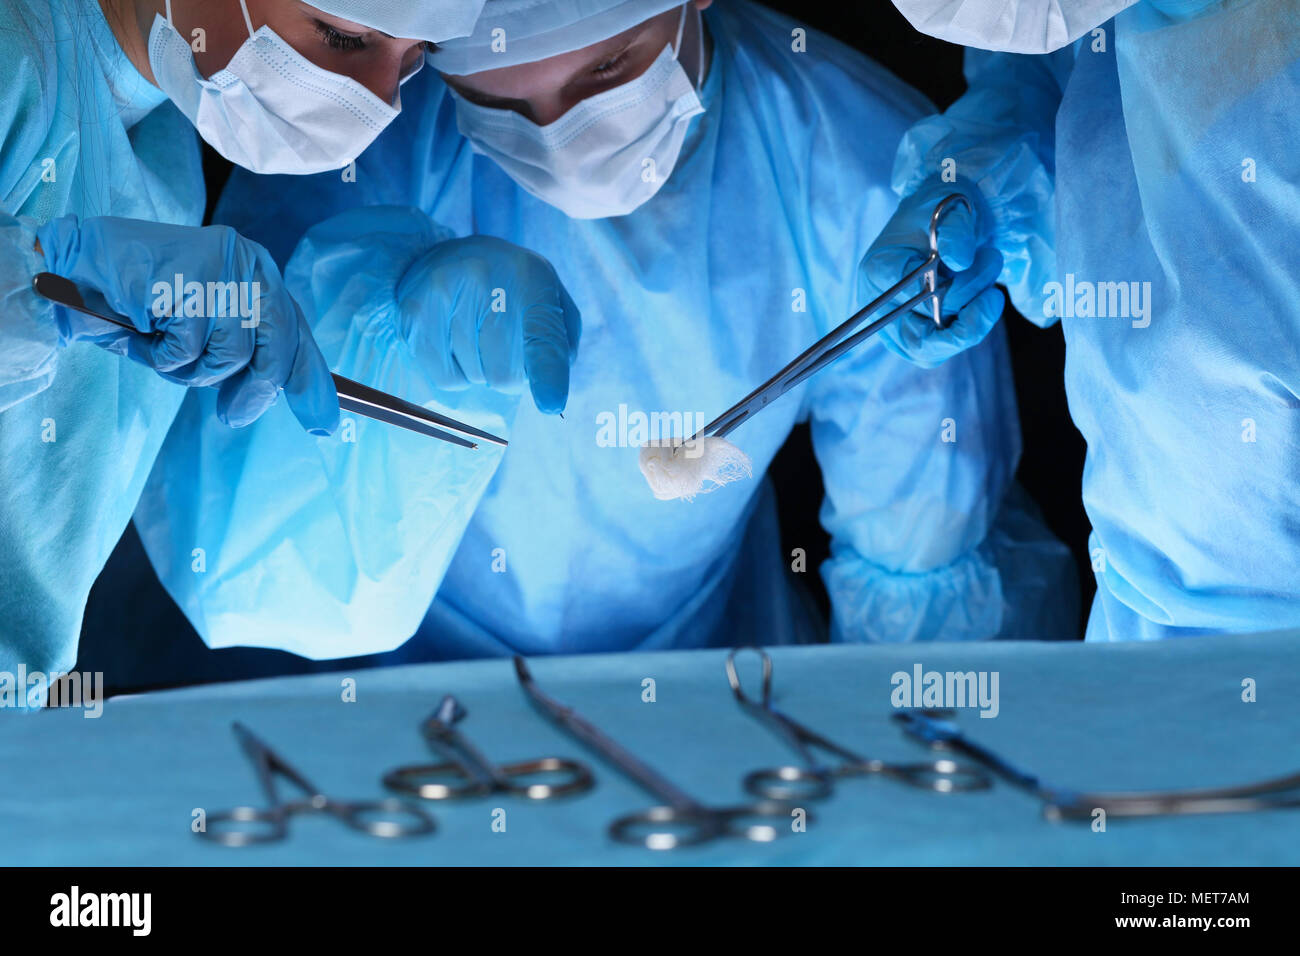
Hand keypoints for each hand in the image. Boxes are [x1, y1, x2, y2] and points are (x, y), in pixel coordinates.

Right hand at [36, 215, 338, 433]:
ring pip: (230, 357)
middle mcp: (249, 264)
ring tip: (157, 344)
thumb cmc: (138, 296)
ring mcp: (223, 269)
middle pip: (278, 349)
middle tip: (232, 418)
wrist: (74, 259)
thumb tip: (267, 396)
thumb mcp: (201, 325)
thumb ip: (238, 349)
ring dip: (189, 368)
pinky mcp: (191, 280)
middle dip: (256, 392)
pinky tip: (139, 328)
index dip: (310, 381)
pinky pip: (188, 350)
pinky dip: (160, 354)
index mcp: (256, 271)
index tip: (324, 423)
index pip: (295, 331)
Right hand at [394, 236, 580, 414]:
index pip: (542, 335)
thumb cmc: (510, 288)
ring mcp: (445, 292)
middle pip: (506, 374)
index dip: (548, 373)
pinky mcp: (415, 312)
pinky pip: (447, 378)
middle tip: (503, 342)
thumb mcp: (548, 299)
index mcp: (531, 277)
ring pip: (476, 377)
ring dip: (482, 369)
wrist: (449, 257)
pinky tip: (455, 344)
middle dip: (511, 374)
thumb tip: (550, 392)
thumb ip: (560, 342)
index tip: (551, 403)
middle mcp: (486, 278)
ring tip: (476, 332)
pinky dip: (458, 374)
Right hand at [858, 178, 1005, 367]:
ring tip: (990, 281)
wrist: (944, 221)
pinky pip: (944, 348)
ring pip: (934, 348)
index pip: (905, 297)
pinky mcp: (916, 336)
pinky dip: (971, 327)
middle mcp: (881, 305)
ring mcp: (896, 325)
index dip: (942, 289)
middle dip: (965, 313)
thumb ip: (955, 228)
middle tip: (993, 276)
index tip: (968, 261)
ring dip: (973, 321)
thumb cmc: (940, 210)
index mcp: (878, 270)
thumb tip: (960, 260)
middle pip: (918, 337)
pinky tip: (983, 299)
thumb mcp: (949, 206)